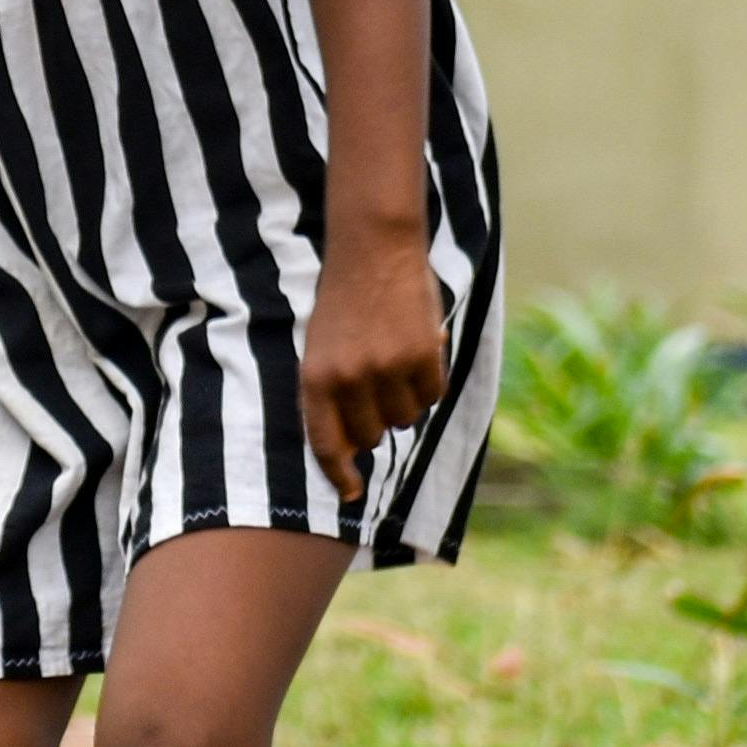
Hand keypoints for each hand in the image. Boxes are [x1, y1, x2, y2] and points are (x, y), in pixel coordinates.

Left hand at [294, 239, 447, 499]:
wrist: (372, 250)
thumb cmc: (342, 302)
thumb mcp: (320, 348)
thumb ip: (331, 395)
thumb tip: (352, 447)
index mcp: (314, 377)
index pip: (327, 444)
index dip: (340, 475)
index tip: (352, 496)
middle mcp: (348, 379)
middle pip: (371, 435)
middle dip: (375, 422)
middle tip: (376, 387)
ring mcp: (386, 370)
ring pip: (405, 418)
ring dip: (403, 399)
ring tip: (392, 360)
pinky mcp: (421, 358)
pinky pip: (432, 394)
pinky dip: (428, 381)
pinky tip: (416, 351)